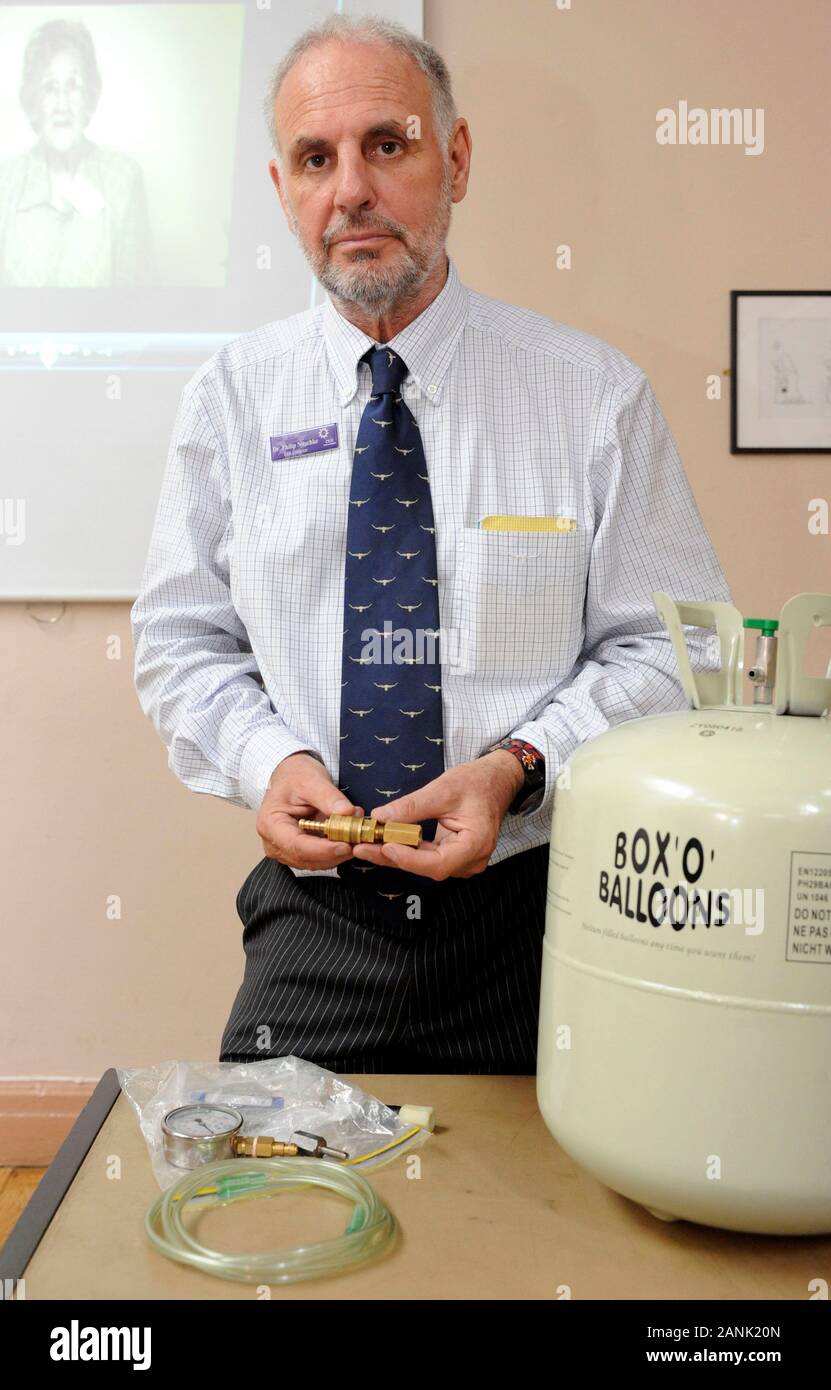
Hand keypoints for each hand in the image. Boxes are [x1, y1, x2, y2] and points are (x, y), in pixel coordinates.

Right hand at [255, 752, 364, 870]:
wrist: (290, 776)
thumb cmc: (294, 777)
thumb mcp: (312, 781)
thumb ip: (330, 797)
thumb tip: (348, 813)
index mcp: (270, 824)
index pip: (297, 845)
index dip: (323, 850)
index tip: (346, 845)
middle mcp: (273, 842)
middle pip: (306, 858)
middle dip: (334, 852)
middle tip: (358, 839)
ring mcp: (284, 849)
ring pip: (314, 862)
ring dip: (337, 853)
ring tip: (355, 834)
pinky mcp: (297, 851)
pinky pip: (317, 858)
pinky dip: (334, 851)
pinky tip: (347, 839)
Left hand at [350, 751, 523, 879]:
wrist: (497, 780)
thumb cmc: (478, 783)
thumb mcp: (443, 790)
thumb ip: (411, 807)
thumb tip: (380, 817)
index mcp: (475, 845)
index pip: (437, 864)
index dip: (408, 859)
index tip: (383, 846)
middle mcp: (471, 860)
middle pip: (426, 867)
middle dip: (393, 857)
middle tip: (361, 847)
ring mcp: (463, 861)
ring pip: (423, 864)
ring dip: (395, 855)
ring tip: (366, 844)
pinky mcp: (454, 855)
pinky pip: (426, 857)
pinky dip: (406, 849)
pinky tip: (383, 841)